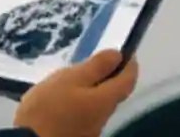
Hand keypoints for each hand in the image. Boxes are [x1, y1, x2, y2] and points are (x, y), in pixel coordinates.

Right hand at [13, 50, 139, 136]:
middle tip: (94, 61)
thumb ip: (95, 67)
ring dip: (93, 89)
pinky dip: (81, 102)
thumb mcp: (70, 79)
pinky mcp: (78, 135)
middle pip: (114, 93)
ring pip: (99, 104)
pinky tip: (63, 98)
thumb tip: (118, 55)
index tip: (122, 50)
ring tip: (72, 78)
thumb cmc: (49, 107)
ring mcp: (92, 129)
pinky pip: (86, 114)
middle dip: (110, 76)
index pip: (129, 79)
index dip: (129, 63)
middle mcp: (104, 117)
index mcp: (106, 100)